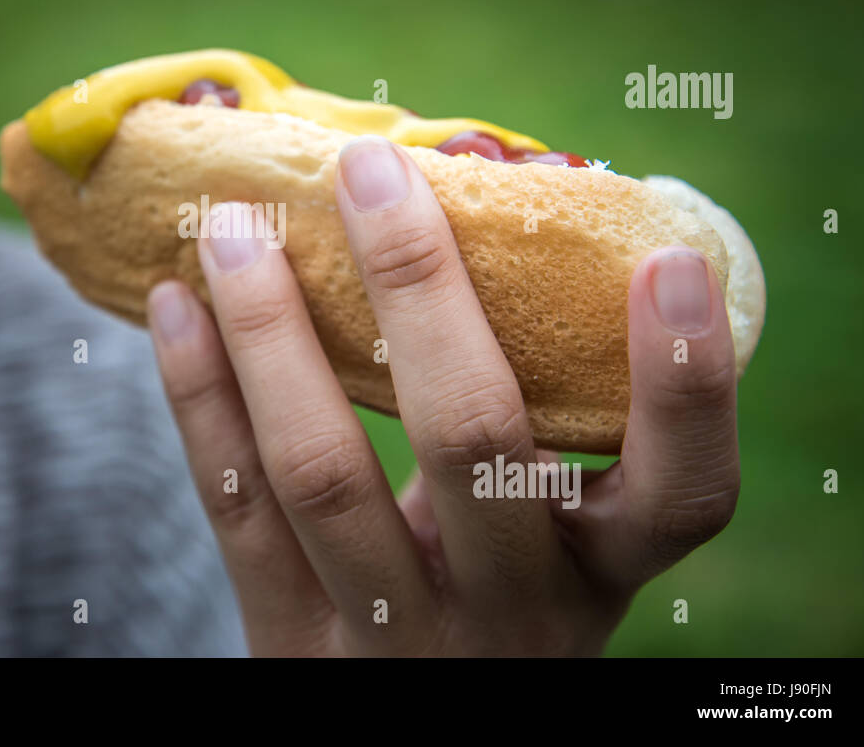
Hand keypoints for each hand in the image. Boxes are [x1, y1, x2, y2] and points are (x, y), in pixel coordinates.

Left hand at [146, 137, 739, 655]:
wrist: (419, 705)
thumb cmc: (495, 575)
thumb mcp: (549, 523)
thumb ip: (539, 408)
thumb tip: (494, 193)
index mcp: (601, 570)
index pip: (682, 495)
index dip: (687, 386)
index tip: (668, 263)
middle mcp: (508, 615)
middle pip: (471, 443)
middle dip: (418, 289)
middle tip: (367, 169)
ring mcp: (392, 635)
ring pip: (321, 472)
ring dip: (271, 332)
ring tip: (231, 226)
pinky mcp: (288, 643)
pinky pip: (235, 507)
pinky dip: (199, 394)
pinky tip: (177, 305)